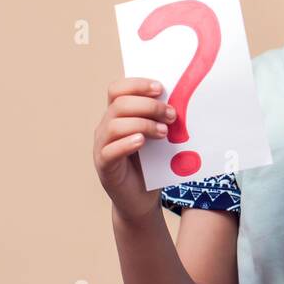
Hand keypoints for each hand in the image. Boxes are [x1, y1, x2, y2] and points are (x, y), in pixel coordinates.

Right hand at [93, 77, 174, 220]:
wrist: (141, 199)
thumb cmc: (152, 165)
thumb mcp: (159, 137)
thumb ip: (162, 120)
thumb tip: (182, 102)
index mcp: (118, 115)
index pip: (118, 89)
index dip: (137, 85)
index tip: (161, 89)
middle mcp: (106, 127)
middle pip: (119, 104)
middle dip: (149, 106)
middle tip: (171, 115)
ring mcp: (102, 146)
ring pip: (115, 125)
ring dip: (143, 124)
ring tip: (163, 133)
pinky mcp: (104, 166)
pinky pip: (109, 150)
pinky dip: (126, 143)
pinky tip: (142, 142)